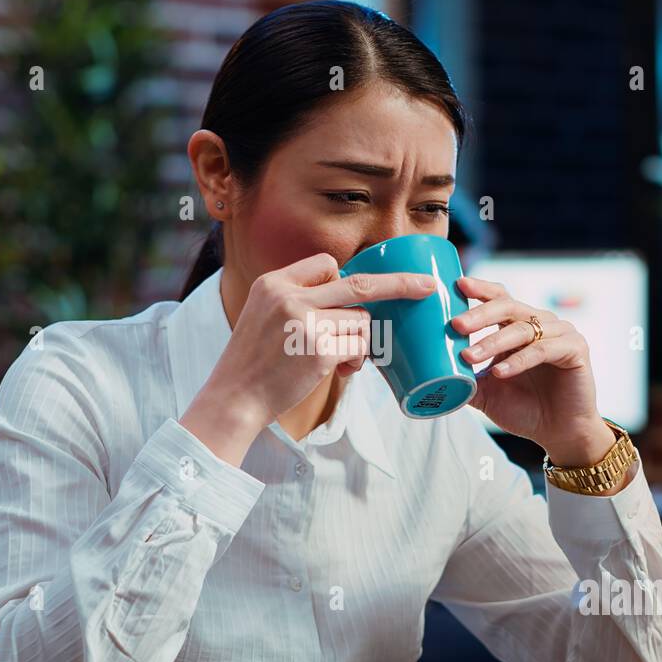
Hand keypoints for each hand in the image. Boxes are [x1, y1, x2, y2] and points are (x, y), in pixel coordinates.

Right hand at [184, 253, 436, 463]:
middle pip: (359, 283)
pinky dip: (356, 360)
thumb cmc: (254, 362)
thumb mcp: (263, 314)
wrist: (234, 398)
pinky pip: (358, 347)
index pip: (325, 264)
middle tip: (427, 287)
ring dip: (360, 340)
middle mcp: (288, 296)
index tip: (363, 290)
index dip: (345, 279)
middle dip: (400, 284)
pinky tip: (339, 370)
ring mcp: (304, 322)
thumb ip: (297, 300)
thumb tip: (349, 299)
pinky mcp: (318, 350)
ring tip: (340, 359)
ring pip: (361, 320)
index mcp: (274, 283)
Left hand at [451, 276, 614, 466]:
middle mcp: (541, 323)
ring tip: (470, 357)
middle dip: (479, 315)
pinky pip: (543, 350)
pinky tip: (499, 372)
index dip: (480, 289)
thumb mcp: (486, 392)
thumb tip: (429, 374)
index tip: (457, 285)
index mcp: (519, 325)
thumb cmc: (525, 408)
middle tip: (456, 325)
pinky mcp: (576, 349)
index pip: (499, 297)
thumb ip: (464, 379)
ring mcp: (560, 333)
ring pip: (523, 329)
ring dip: (493, 342)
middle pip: (508, 306)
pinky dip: (519, 361)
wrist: (558, 432)